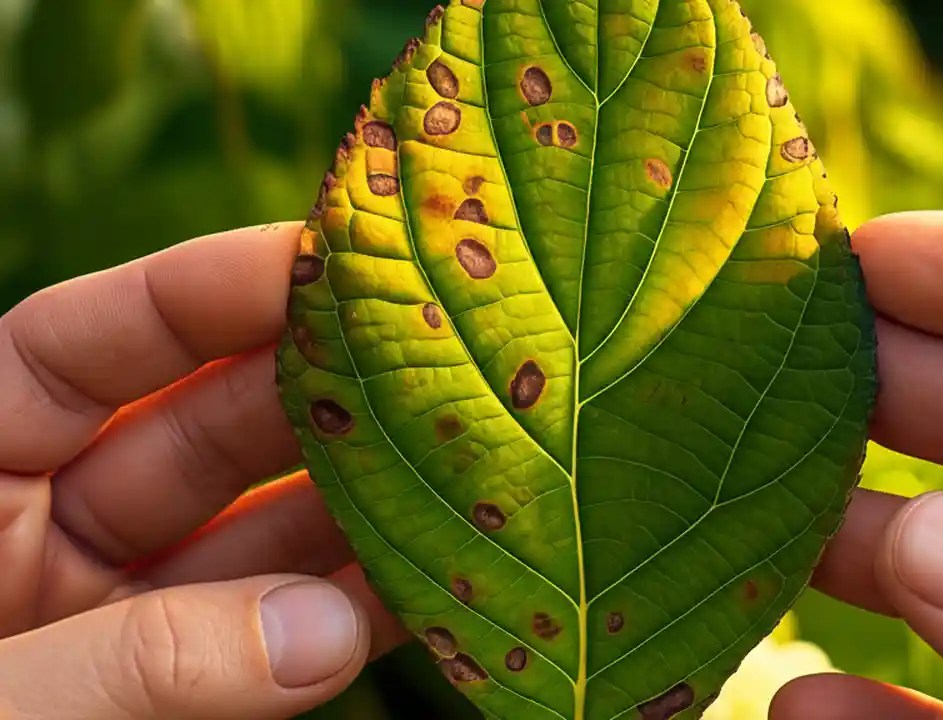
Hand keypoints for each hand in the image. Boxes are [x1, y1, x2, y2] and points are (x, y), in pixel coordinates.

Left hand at [0, 224, 402, 719]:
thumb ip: (129, 671)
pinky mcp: (167, 692)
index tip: (328, 261)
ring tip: (468, 479)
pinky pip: (271, 638)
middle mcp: (41, 526)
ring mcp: (117, 613)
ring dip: (363, 512)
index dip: (209, 290)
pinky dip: (348, 618)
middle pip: (204, 426)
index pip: (91, 344)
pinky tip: (425, 589)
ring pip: (261, 535)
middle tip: (442, 366)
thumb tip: (324, 637)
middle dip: (321, 396)